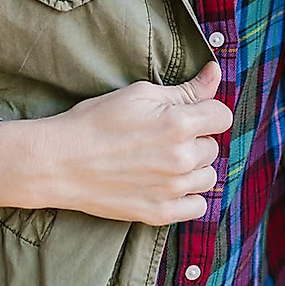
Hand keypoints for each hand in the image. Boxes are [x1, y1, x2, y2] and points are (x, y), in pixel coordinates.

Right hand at [0, 61, 231, 224]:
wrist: (61, 161)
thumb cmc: (96, 121)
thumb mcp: (140, 94)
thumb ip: (185, 89)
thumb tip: (215, 72)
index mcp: (178, 123)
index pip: (222, 116)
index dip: (207, 110)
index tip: (191, 112)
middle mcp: (181, 158)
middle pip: (213, 146)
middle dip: (196, 138)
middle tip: (165, 135)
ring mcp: (172, 189)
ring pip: (209, 176)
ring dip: (194, 167)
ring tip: (166, 159)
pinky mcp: (160, 213)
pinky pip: (197, 206)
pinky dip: (189, 195)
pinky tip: (168, 182)